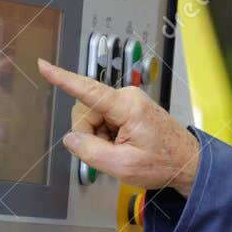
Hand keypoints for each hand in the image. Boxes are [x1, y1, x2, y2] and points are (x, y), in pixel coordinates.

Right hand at [36, 58, 200, 194]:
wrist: (188, 164)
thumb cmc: (165, 163)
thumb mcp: (123, 166)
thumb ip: (91, 152)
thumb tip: (72, 139)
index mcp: (128, 107)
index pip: (87, 90)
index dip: (62, 79)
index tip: (44, 66)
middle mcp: (128, 97)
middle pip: (86, 111)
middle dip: (90, 134)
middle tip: (111, 153)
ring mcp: (129, 101)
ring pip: (93, 117)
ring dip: (100, 137)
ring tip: (122, 149)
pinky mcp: (129, 108)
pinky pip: (104, 120)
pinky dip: (107, 136)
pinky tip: (123, 145)